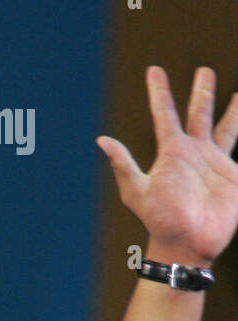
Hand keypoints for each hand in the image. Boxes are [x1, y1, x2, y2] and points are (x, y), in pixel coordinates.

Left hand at [97, 66, 237, 266]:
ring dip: (232, 109)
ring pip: (226, 127)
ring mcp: (215, 162)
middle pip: (199, 114)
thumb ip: (123, 166)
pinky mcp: (233, 175)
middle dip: (202, 93)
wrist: (187, 244)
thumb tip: (102, 141)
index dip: (159, 93)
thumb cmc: (159, 220)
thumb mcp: (138, 192)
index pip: (164, 114)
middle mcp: (194, 152)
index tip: (154, 70)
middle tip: (204, 70)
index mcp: (172, 152)